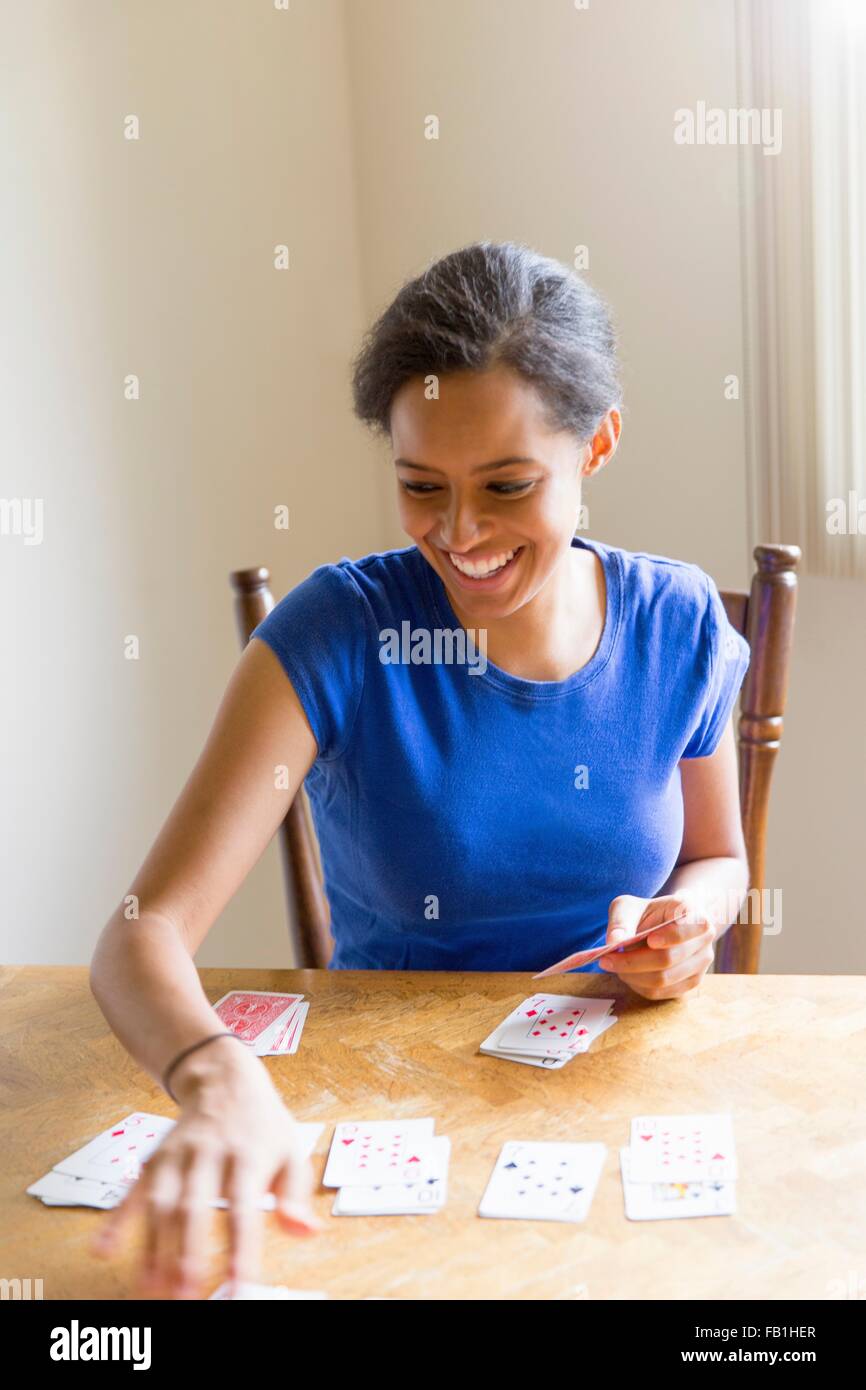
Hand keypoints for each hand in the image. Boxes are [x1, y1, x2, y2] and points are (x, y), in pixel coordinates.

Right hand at [90, 1040, 320, 1298]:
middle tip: (186, 1293)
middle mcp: (209, 1154)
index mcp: (248, 1155)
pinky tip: (104, 1250)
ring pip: (161, 1202)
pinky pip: (133, 1191)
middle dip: (188, 1252)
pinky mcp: (155, 1158)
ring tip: (150, 1288)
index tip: (239, 1283)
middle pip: (194, 1205)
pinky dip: (116, 1221)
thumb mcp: (291, 1151)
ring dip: (153, 1248)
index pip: (244, 1206)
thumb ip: (296, 1196)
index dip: (241, 1246)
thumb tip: (306, 1232)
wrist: (224, 1077)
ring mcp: (177, 1155)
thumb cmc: (261, 1124)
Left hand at [597, 891, 715, 1000]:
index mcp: (694, 913)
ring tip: (614, 966)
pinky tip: (627, 975)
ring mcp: (701, 963)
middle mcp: (704, 939)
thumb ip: (621, 920)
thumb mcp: (630, 906)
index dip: (672, 936)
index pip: (691, 927)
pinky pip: (663, 992)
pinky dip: (640, 986)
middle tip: (607, 959)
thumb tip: (614, 941)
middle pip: (669, 958)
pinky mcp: (691, 982)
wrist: (665, 924)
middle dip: (634, 962)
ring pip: (664, 979)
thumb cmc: (648, 913)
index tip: (650, 940)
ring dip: (633, 976)